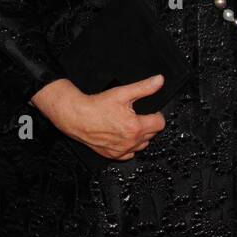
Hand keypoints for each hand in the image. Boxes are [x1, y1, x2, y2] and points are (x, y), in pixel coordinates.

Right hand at [29, 74, 166, 160]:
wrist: (77, 117)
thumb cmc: (96, 106)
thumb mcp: (122, 93)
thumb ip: (144, 87)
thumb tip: (159, 81)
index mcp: (135, 126)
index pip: (160, 123)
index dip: (156, 115)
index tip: (151, 112)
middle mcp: (130, 141)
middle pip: (152, 134)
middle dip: (147, 124)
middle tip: (136, 116)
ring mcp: (122, 150)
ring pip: (142, 145)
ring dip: (140, 136)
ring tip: (129, 125)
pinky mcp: (114, 155)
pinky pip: (130, 154)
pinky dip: (129, 146)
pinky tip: (122, 136)